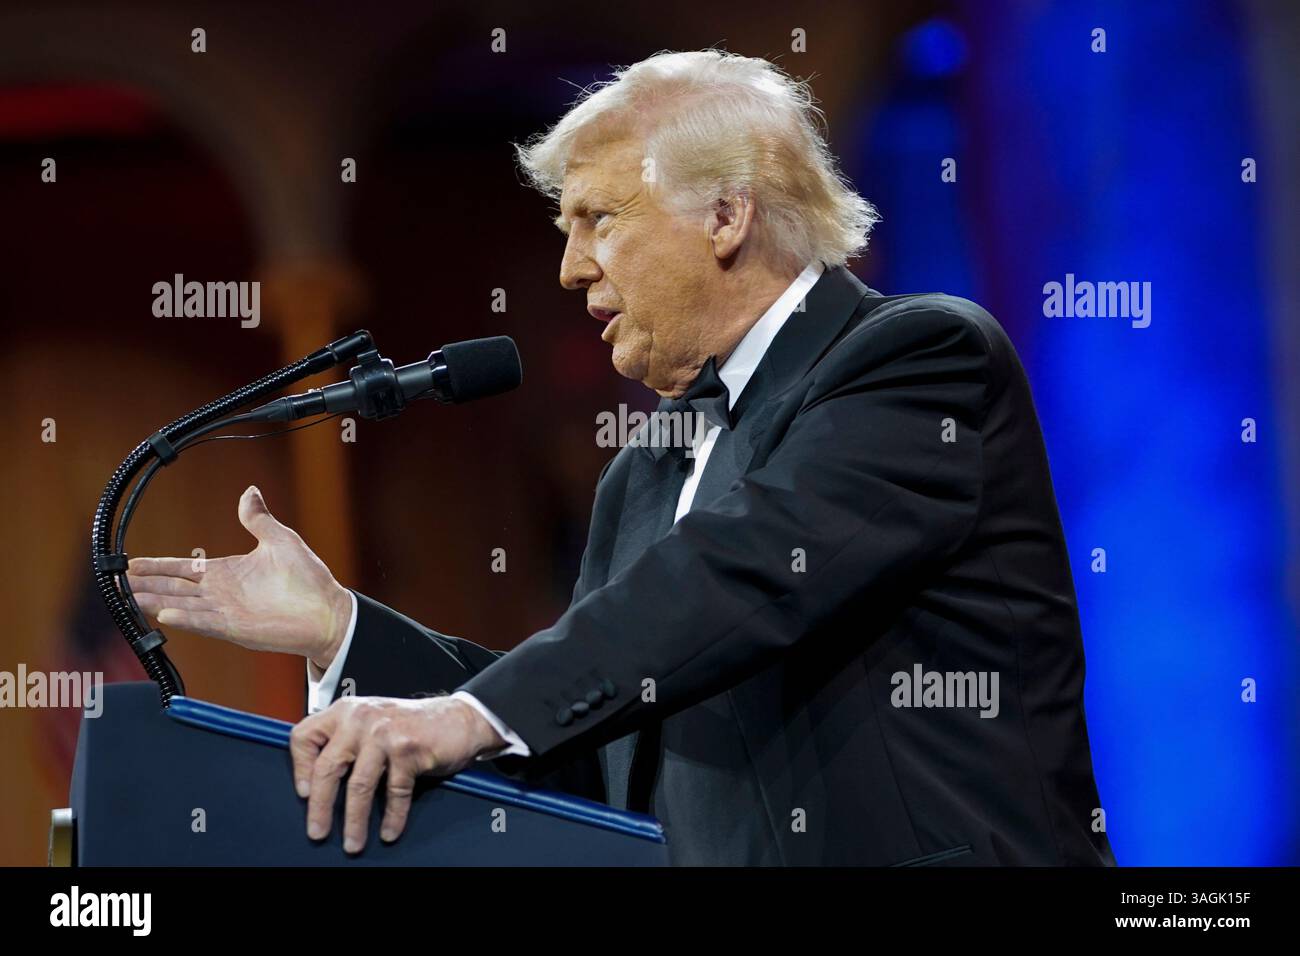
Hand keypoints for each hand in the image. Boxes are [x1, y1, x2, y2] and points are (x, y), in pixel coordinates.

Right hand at [126, 485, 352, 668]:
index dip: (158, 566)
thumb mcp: (280, 540)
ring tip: (128, 598)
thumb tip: (250, 491)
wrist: (328, 610)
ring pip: (182, 606)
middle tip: (116, 583)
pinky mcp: (237, 628)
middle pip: (174, 588)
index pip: (184, 568)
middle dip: (145, 585)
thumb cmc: (308, 579)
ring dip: (156, 601)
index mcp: (227, 573)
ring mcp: (226, 612)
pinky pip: (205, 622)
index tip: (133, 563)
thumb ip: (258, 519)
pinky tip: (165, 614)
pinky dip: (186, 619)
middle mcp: (221, 594)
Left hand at [290, 695, 505, 852]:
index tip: (302, 792)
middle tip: (317, 831)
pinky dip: (392, 817)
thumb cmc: (413, 724)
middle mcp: (360, 718)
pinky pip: (394, 792)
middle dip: (320, 806)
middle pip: (327, 767)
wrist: (458, 718)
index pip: (304, 735)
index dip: (298, 767)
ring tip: (352, 842)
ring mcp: (385, 733)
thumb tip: (316, 783)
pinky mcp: (408, 750)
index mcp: (345, 710)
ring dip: (354, 821)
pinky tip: (388, 831)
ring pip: (359, 786)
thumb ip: (346, 740)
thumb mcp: (371, 722)